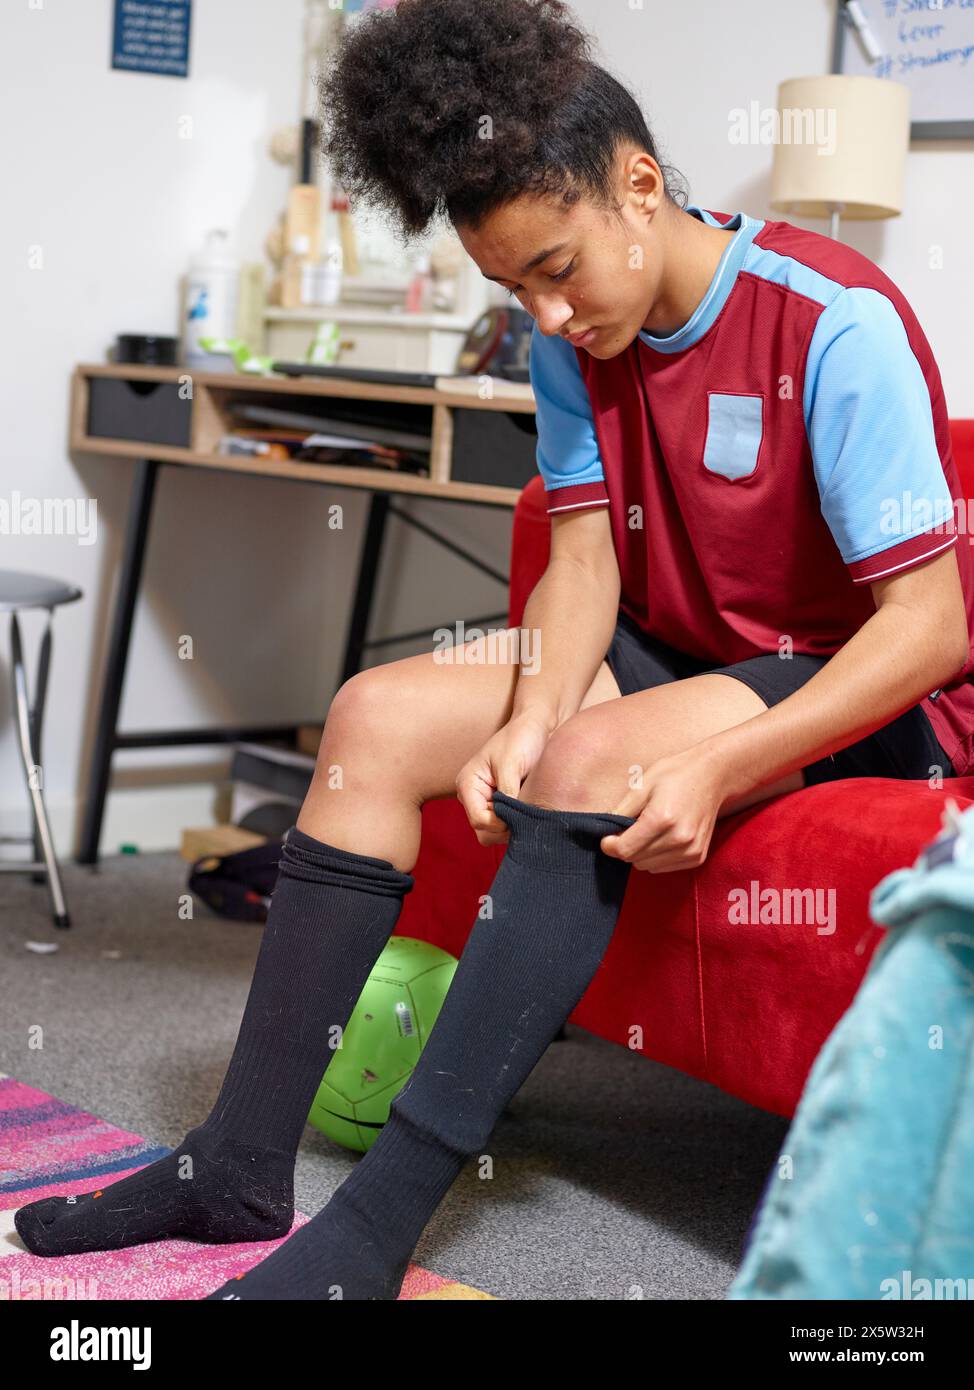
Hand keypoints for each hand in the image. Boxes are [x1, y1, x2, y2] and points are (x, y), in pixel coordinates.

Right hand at [455, 712, 552, 846]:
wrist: (539, 725)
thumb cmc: (522, 737)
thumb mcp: (511, 764)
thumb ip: (506, 794)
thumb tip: (508, 821)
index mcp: (468, 784)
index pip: (478, 820)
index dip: (500, 822)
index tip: (520, 809)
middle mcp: (474, 797)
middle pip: (485, 832)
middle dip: (506, 826)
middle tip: (527, 809)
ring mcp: (489, 802)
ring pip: (496, 833)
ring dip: (515, 825)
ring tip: (530, 804)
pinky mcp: (504, 805)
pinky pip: (509, 826)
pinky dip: (521, 822)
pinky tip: (532, 806)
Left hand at [600, 746, 726, 872]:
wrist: (713, 776)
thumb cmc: (675, 775)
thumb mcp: (642, 785)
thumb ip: (621, 811)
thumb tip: (605, 832)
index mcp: (662, 819)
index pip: (625, 850)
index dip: (610, 845)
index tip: (607, 837)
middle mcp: (679, 839)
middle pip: (634, 860)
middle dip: (626, 847)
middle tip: (631, 828)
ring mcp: (690, 850)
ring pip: (648, 867)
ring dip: (641, 853)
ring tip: (650, 830)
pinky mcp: (697, 857)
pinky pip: (664, 867)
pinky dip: (657, 857)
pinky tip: (663, 837)